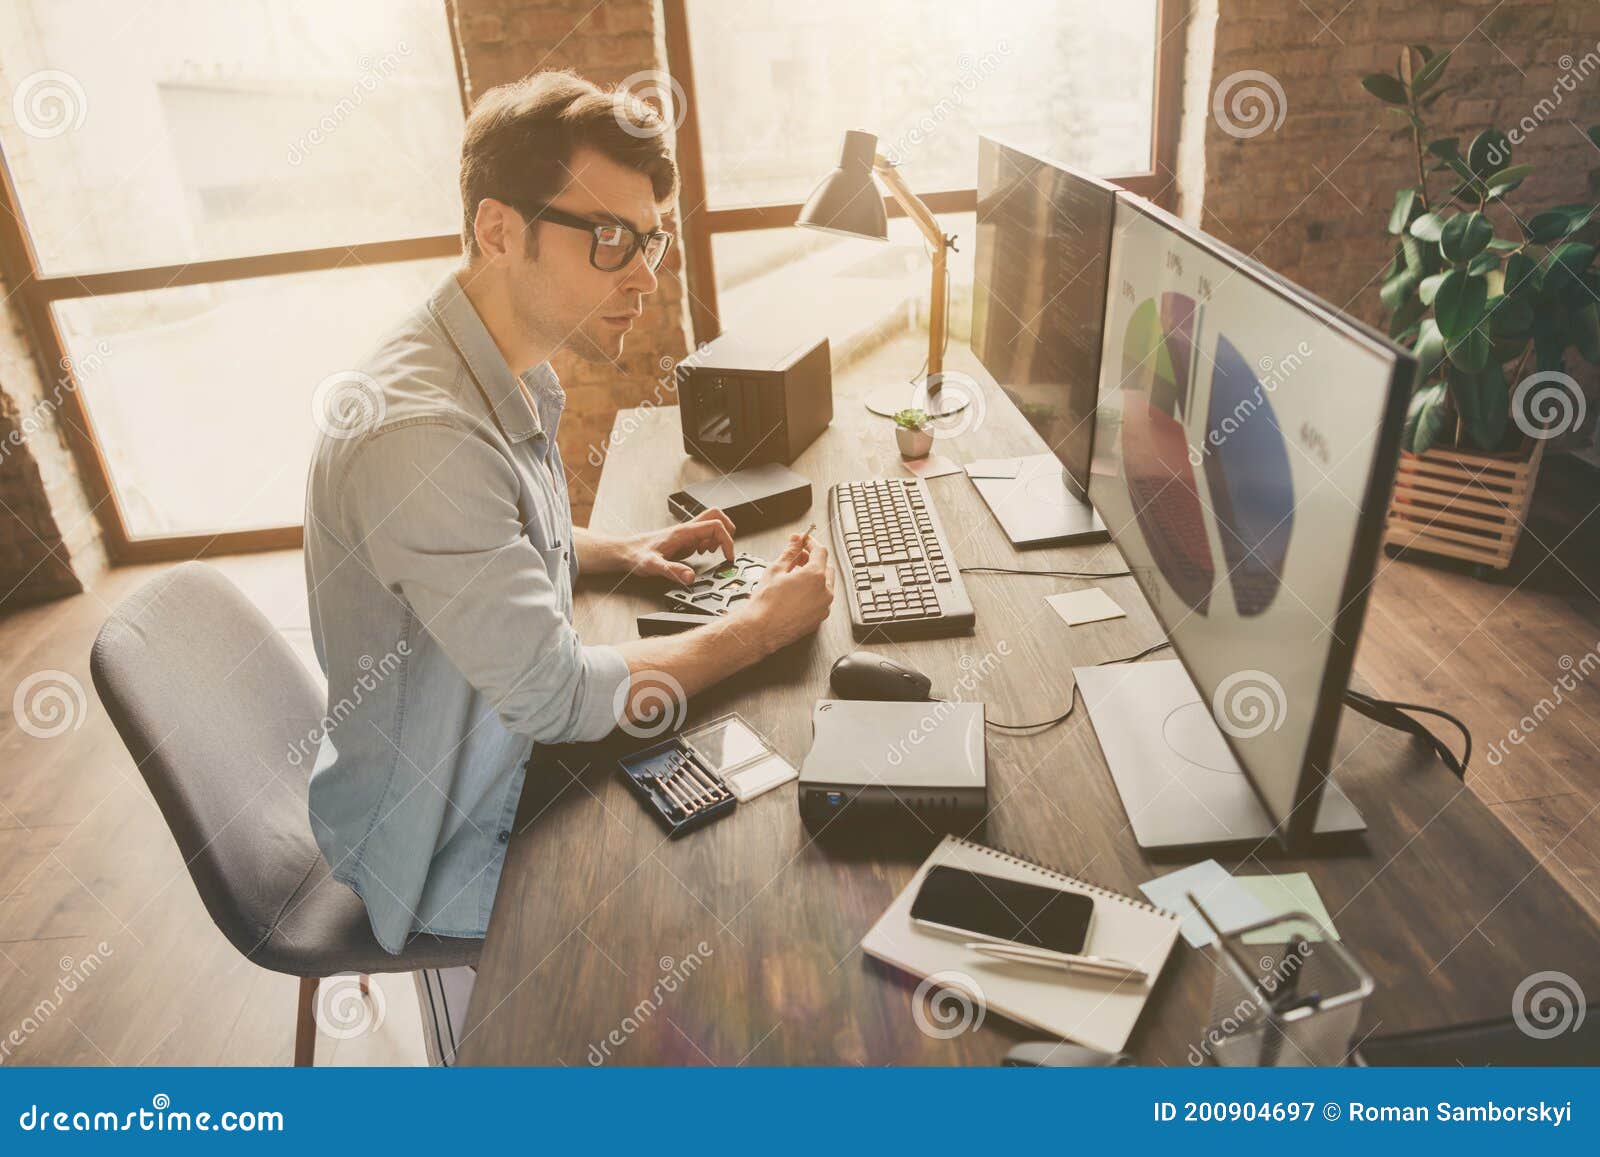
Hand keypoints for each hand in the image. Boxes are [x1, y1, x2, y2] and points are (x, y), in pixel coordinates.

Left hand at [626, 508, 735, 583]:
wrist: (627, 551)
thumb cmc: (638, 555)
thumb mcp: (654, 566)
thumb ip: (673, 571)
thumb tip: (690, 577)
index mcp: (684, 532)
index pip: (715, 526)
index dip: (726, 540)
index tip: (727, 556)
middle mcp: (687, 529)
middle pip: (717, 515)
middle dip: (727, 530)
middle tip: (725, 549)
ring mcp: (687, 532)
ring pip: (712, 523)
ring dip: (718, 537)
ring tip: (710, 553)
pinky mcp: (685, 538)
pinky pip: (704, 533)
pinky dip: (710, 542)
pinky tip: (700, 553)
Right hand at [740, 531, 834, 651]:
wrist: (761, 630)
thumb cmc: (766, 604)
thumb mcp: (776, 569)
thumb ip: (790, 552)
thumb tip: (795, 541)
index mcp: (815, 576)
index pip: (820, 551)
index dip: (811, 543)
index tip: (804, 541)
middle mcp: (824, 592)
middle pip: (826, 567)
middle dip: (813, 560)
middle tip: (797, 558)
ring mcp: (823, 607)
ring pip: (826, 584)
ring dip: (814, 577)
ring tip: (795, 577)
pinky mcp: (819, 618)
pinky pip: (821, 600)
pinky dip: (814, 593)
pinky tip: (797, 593)